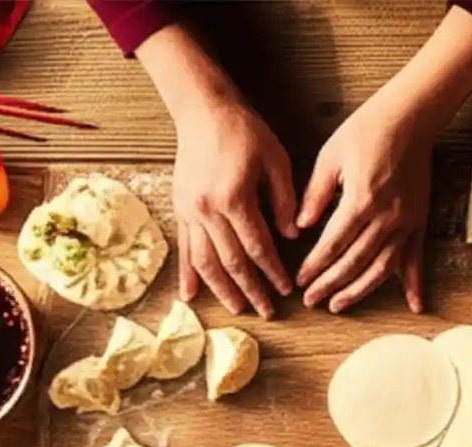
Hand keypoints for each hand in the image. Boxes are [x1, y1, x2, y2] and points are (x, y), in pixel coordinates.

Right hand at [173, 97, 297, 317]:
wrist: (203, 111)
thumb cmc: (244, 131)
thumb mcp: (276, 160)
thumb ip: (286, 200)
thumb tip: (291, 235)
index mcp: (234, 197)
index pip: (257, 246)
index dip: (272, 271)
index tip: (286, 288)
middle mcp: (208, 210)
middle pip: (231, 261)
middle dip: (250, 289)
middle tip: (267, 311)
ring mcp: (190, 211)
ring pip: (205, 261)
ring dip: (221, 289)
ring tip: (237, 308)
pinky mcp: (180, 209)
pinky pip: (184, 248)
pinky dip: (187, 274)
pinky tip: (189, 296)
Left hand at [295, 101, 428, 314]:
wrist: (411, 116)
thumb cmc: (367, 130)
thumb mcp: (330, 156)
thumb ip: (315, 194)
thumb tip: (299, 226)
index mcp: (360, 200)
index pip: (332, 245)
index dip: (314, 266)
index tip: (300, 280)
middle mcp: (386, 217)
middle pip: (354, 262)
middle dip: (330, 284)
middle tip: (311, 300)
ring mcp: (406, 221)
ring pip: (383, 268)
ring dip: (360, 290)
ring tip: (339, 304)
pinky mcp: (419, 220)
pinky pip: (417, 257)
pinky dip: (415, 283)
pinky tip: (415, 305)